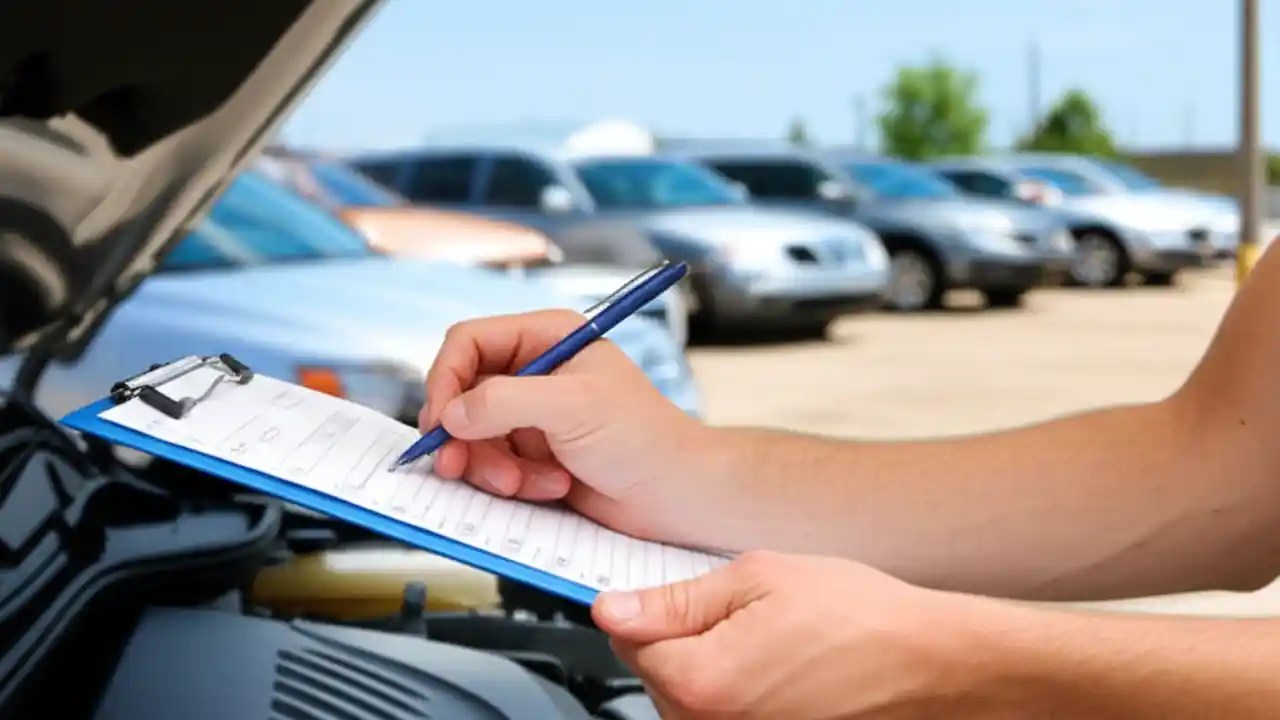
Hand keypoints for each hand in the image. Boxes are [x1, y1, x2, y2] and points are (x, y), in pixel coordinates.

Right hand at [421, 309, 716, 540]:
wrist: (678, 496)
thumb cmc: (644, 439)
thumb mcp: (573, 408)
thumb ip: (505, 402)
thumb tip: (450, 414)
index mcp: (548, 338)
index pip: (469, 343)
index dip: (445, 380)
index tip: (439, 423)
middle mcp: (535, 373)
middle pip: (462, 394)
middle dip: (464, 436)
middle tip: (457, 466)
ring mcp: (533, 417)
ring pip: (473, 437)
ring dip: (491, 466)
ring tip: (527, 483)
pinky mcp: (534, 457)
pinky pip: (494, 467)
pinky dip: (515, 484)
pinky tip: (554, 487)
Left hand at [593, 551, 1008, 718]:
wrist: (931, 665)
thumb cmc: (860, 619)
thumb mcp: (759, 578)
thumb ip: (675, 599)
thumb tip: (612, 608)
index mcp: (700, 680)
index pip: (627, 640)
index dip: (648, 606)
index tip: (672, 593)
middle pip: (654, 675)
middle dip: (679, 639)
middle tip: (740, 612)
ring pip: (684, 700)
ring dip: (707, 669)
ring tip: (767, 643)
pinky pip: (721, 717)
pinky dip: (735, 694)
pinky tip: (774, 671)